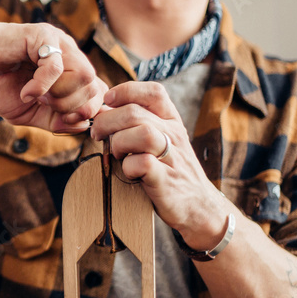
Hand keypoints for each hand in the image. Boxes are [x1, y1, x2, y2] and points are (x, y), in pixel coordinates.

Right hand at [0, 21, 106, 132]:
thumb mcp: (29, 112)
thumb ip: (56, 120)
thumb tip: (83, 125)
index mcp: (70, 71)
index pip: (99, 92)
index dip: (87, 111)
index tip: (64, 120)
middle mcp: (69, 54)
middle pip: (94, 86)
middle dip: (71, 107)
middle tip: (46, 106)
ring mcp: (57, 42)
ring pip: (84, 75)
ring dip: (61, 95)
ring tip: (37, 97)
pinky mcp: (41, 35)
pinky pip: (56, 64)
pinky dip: (42, 85)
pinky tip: (27, 91)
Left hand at [91, 82, 229, 247]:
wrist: (198, 206)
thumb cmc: (169, 170)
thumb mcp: (160, 141)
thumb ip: (137, 124)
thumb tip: (101, 110)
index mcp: (171, 121)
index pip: (153, 91)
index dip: (125, 91)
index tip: (107, 102)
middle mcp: (174, 134)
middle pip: (134, 112)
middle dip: (106, 121)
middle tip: (98, 135)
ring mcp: (171, 157)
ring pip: (142, 133)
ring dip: (119, 142)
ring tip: (117, 153)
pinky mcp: (166, 180)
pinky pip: (143, 163)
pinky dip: (128, 167)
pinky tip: (128, 172)